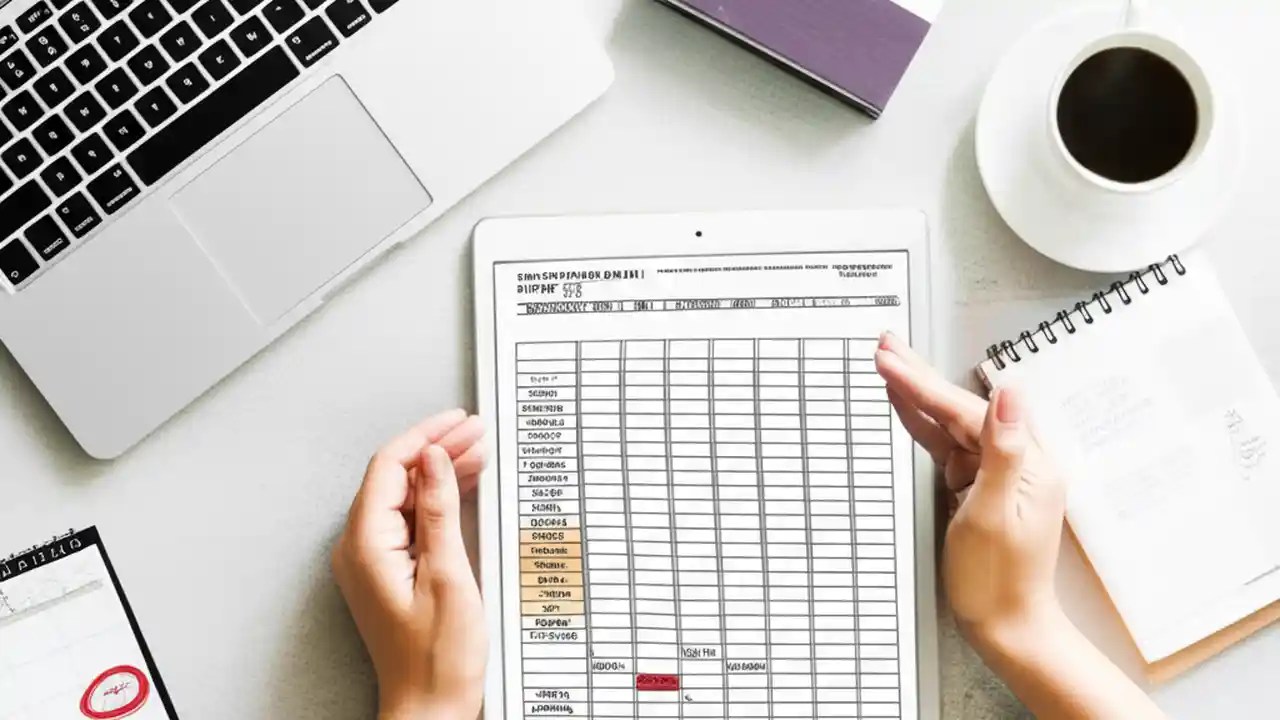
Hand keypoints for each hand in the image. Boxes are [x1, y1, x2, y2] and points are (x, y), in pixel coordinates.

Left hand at [332, 410, 488, 719]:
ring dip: (438, 473)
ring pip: (403, 496)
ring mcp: (372, 560)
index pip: (388, 467)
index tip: (457, 422)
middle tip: (475, 434)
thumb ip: (437, 510)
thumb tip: (433, 461)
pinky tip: (461, 489)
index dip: (424, 437)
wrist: (430, 706)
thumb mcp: (448, 574)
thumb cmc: (438, 658)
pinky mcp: (389, 570)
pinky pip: (409, 520)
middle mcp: (360, 548)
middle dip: (436, 450)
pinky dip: (436, 500)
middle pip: (395, 478)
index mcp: (366, 545)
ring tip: (477, 453)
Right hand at [874, 333, 1065, 641]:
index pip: (970, 411)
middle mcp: (1018, 461)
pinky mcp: (979, 485)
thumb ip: (1001, 450)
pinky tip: (903, 405)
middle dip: (920, 376)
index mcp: (1030, 463)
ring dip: (917, 393)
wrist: (1006, 626)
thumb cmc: (999, 582)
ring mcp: (997, 472)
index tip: (893, 362)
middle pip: (961, 408)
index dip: (928, 385)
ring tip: (887, 362)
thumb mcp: (993, 514)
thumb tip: (1010, 394)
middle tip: (886, 346)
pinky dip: (922, 424)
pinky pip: (947, 446)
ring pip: (950, 422)